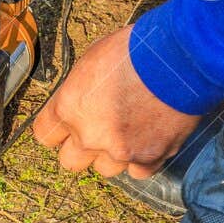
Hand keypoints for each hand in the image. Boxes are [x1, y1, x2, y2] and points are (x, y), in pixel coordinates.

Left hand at [32, 25, 200, 177]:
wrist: (178, 59)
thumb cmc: (134, 50)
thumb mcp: (91, 61)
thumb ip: (79, 91)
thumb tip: (79, 100)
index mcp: (69, 108)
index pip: (45, 135)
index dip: (56, 129)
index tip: (64, 126)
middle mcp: (89, 135)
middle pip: (70, 161)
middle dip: (81, 147)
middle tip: (97, 130)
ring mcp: (119, 151)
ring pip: (104, 168)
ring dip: (112, 154)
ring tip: (127, 131)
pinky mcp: (149, 159)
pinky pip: (137, 171)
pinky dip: (141, 159)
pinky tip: (147, 139)